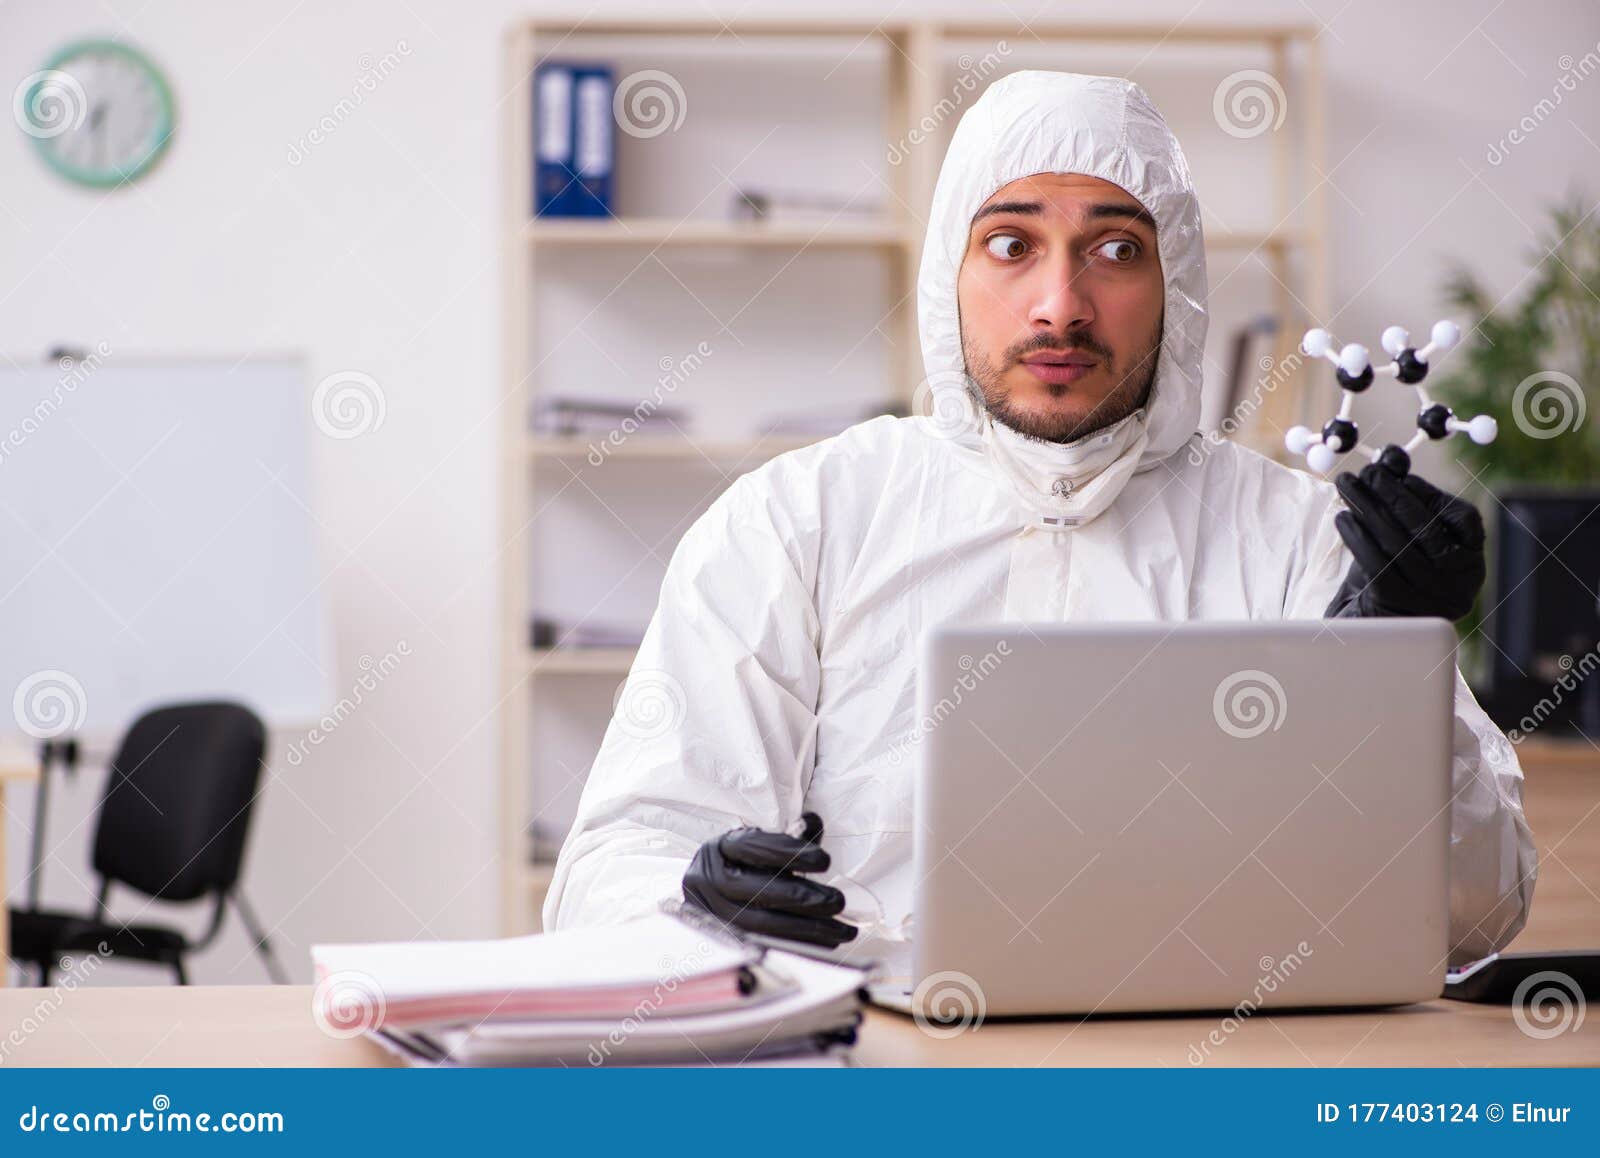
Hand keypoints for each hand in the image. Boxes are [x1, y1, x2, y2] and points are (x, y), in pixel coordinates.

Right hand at [682, 811, 856, 948]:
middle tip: (838, 900)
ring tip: (842, 928)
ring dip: (808, 928)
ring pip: (763, 925)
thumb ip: (788, 836)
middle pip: (759, 892)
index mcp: (720, 848)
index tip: (824, 861)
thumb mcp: (758, 843)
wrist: (709, 891)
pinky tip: (827, 942)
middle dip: (804, 898)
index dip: (790, 853)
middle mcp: (711, 881)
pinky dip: (800, 945)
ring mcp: (714, 913)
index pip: (754, 848)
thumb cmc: (742, 863)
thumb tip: (813, 823)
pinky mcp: (725, 938)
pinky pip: (766, 946)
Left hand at [1324, 454, 1485, 620]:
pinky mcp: (1403, 609)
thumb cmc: (1391, 566)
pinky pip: (1378, 566)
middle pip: (1426, 530)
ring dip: (1368, 510)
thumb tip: (1392, 456)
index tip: (1397, 473)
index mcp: (1472, 557)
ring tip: (1345, 487)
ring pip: (1399, 546)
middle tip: (1363, 472)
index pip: (1464, 518)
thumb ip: (1404, 494)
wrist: (1370, 619)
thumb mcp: (1403, 531)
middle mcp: (1462, 581)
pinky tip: (1342, 518)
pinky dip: (1358, 537)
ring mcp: (1435, 599)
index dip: (1429, 493)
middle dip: (1391, 494)